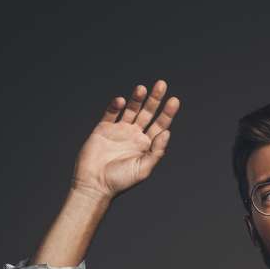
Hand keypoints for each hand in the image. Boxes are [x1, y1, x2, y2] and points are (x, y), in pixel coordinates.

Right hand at [71, 79, 180, 199]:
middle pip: (147, 113)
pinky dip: (115, 106)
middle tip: (162, 84)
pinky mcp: (103, 129)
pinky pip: (111, 113)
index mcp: (145, 146)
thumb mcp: (143, 169)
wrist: (95, 184)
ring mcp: (118, 131)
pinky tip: (121, 101)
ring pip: (130, 109)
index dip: (167, 113)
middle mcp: (134, 136)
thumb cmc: (120, 181)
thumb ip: (156, 151)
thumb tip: (167, 132)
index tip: (175, 100)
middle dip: (155, 99)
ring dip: (137, 98)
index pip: (159, 126)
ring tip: (142, 88)